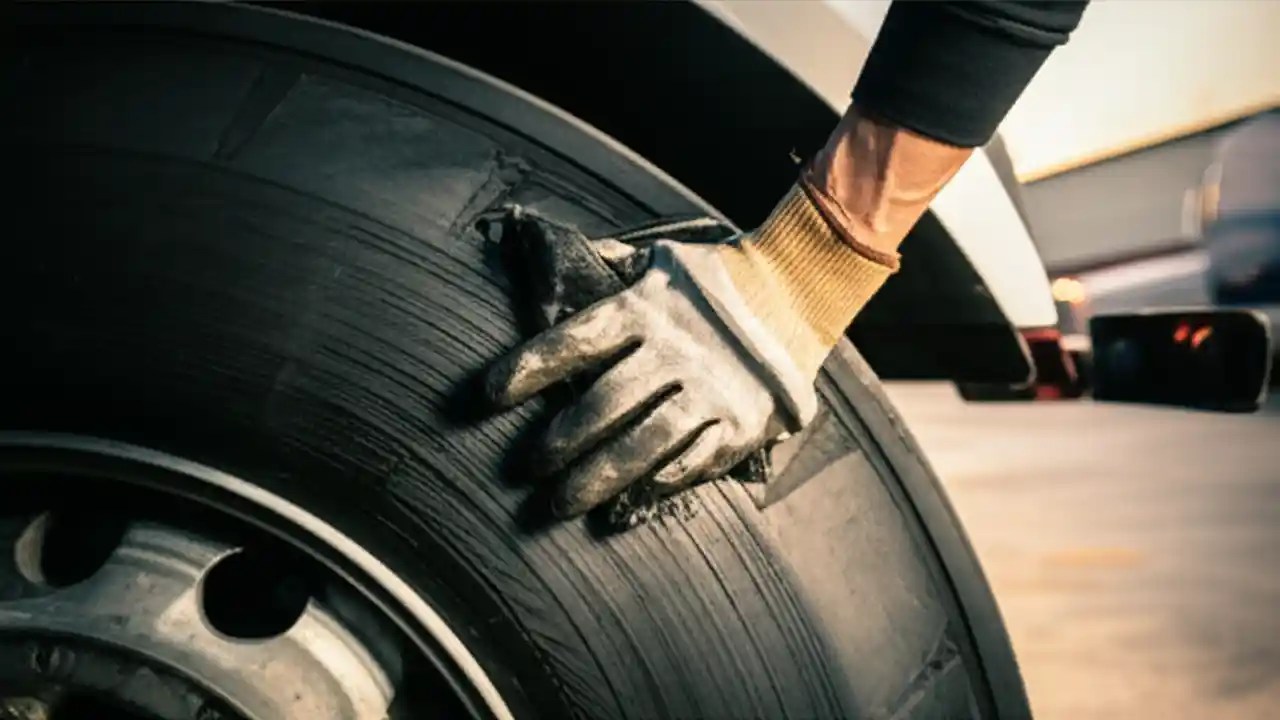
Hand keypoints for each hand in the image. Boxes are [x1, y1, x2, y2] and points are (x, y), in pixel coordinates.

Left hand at [486, 185, 893, 517]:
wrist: (795, 292)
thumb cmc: (711, 283)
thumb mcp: (660, 264)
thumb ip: (610, 271)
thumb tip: (542, 249)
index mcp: (645, 309)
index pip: (576, 338)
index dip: (530, 366)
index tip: (488, 394)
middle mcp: (674, 350)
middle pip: (606, 402)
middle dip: (561, 439)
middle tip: (528, 467)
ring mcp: (710, 389)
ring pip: (645, 441)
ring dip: (598, 475)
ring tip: (561, 501)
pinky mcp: (740, 422)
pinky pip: (695, 459)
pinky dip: (663, 479)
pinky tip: (633, 495)